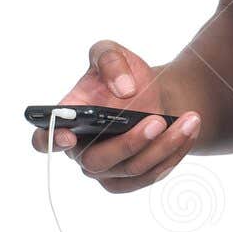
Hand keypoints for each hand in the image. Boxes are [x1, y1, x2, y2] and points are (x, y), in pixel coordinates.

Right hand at [30, 38, 200, 192]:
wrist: (153, 92)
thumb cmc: (124, 74)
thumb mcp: (113, 52)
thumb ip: (109, 59)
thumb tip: (122, 89)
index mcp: (67, 120)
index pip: (43, 139)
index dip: (51, 141)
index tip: (68, 134)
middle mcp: (81, 150)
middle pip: (96, 161)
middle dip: (129, 143)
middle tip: (156, 120)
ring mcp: (105, 169)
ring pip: (131, 169)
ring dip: (163, 146)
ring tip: (189, 119)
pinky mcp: (129, 179)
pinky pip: (151, 175)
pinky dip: (173, 154)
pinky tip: (189, 131)